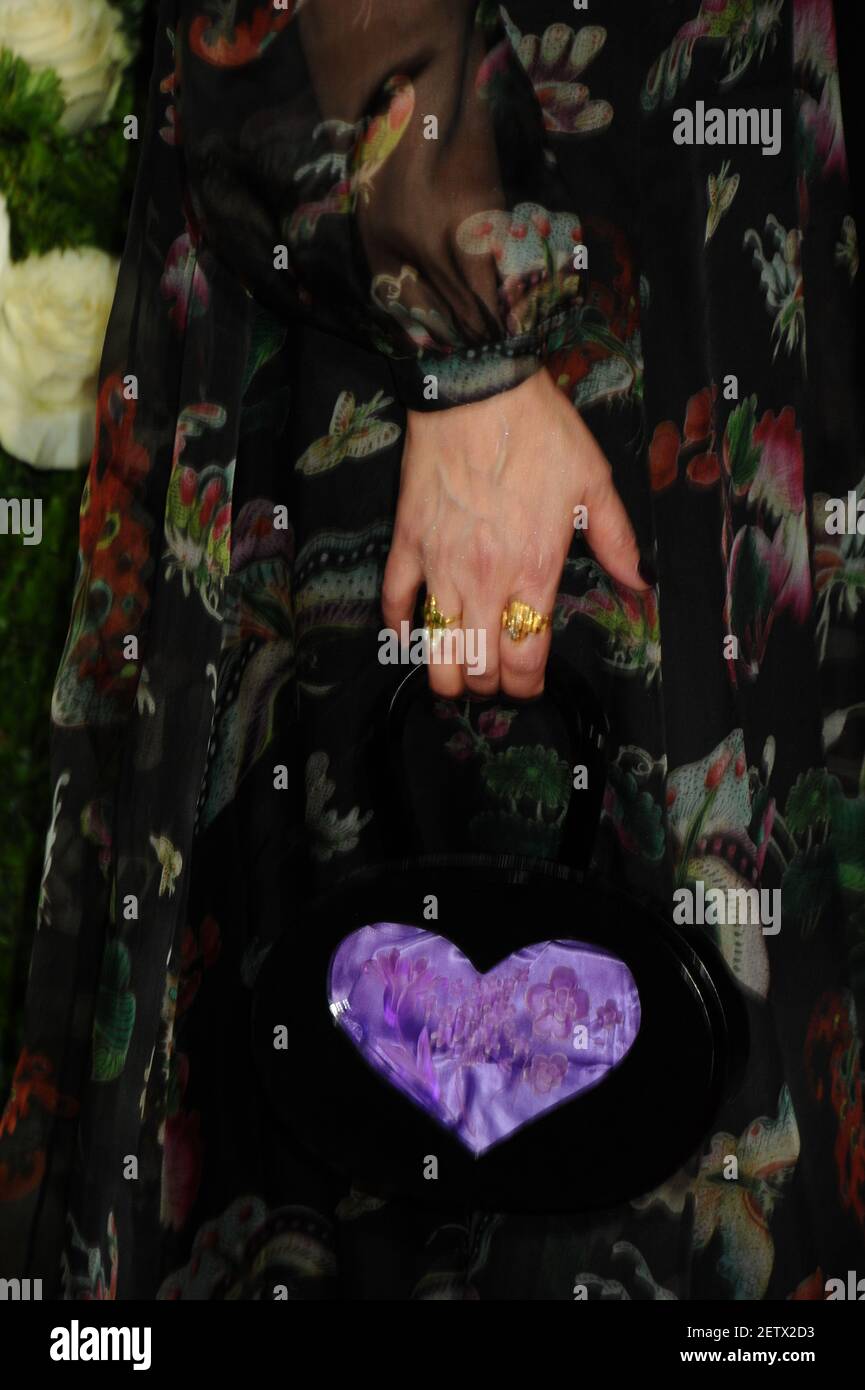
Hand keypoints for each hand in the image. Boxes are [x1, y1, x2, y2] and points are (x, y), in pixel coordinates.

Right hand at [382, 365, 649, 696]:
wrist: (477, 390)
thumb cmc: (539, 431)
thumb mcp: (593, 483)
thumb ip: (617, 541)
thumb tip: (641, 581)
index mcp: (534, 569)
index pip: (525, 659)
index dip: (527, 687)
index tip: (531, 685)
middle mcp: (484, 580)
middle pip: (479, 667)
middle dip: (490, 685)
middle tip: (498, 677)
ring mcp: (439, 566)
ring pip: (435, 651)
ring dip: (447, 675)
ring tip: (459, 672)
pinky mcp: (407, 545)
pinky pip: (395, 604)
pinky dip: (401, 628)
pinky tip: (412, 635)